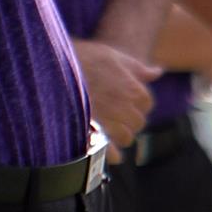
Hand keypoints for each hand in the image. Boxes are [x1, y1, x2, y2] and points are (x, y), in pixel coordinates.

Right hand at [71, 39, 157, 160]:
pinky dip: (111, 155)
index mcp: (133, 89)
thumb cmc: (84, 58)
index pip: (146, 103)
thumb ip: (138, 68)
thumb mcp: (113, 56)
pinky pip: (108, 151)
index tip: (126, 100)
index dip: (137, 102)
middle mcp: (125, 108)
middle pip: (138, 122)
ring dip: (120, 135)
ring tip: (109, 130)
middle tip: (115, 115)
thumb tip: (158, 71)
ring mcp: (109, 122)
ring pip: (125, 137)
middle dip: (129, 119)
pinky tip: (111, 154)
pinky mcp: (92, 133)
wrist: (53, 65)